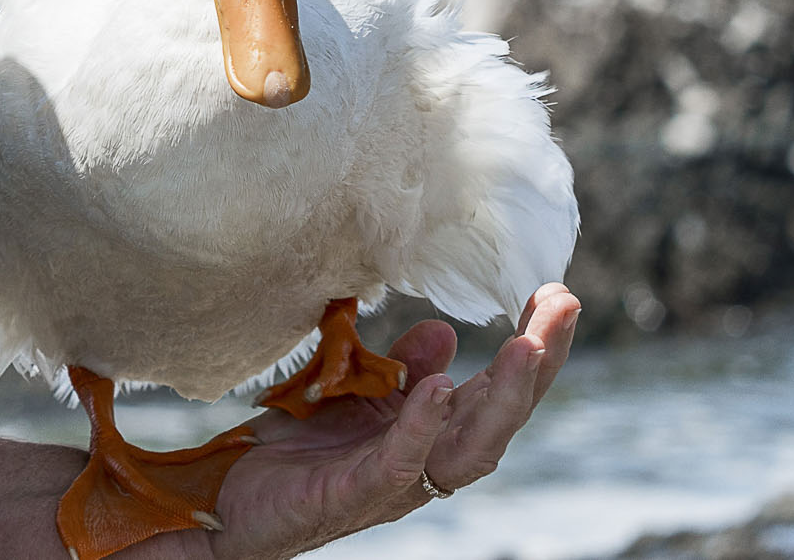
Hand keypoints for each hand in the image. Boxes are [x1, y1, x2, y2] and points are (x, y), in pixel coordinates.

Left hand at [187, 284, 581, 559]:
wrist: (230, 499)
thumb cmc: (298, 450)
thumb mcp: (355, 395)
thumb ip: (399, 370)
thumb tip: (445, 330)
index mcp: (429, 433)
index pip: (495, 390)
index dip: (532, 349)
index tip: (556, 295)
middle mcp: (425, 462)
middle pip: (500, 417)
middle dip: (537, 364)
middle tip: (563, 306)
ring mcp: (393, 483)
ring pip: (468, 449)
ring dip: (503, 397)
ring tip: (526, 347)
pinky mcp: (352, 495)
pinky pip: (398, 464)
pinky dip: (423, 426)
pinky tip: (442, 388)